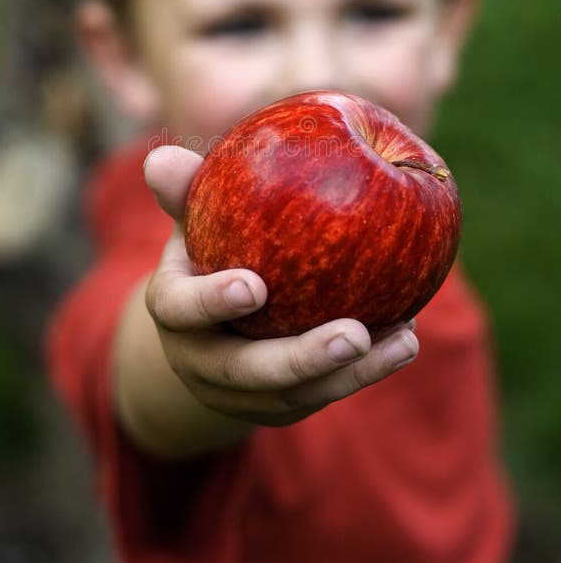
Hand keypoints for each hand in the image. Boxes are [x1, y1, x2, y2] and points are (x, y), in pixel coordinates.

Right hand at [144, 146, 418, 428]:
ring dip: (350, 373)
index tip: (256, 285)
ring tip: (402, 341)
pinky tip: (404, 339)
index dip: (212, 302)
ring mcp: (242, 393)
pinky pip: (323, 394)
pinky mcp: (281, 404)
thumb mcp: (195, 217)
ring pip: (294, 396)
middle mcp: (201, 360)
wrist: (209, 324)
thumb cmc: (209, 248)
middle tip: (355, 335)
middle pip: (246, 373)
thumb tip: (158, 157)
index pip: (181, 309)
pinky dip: (366, 371)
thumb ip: (186, 189)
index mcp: (174, 309)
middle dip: (301, 360)